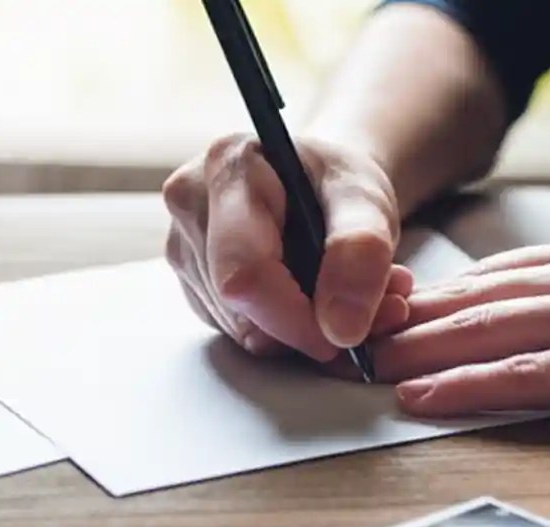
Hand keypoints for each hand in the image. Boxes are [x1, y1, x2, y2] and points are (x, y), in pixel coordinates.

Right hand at [163, 134, 413, 360]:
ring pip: (238, 328)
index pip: (245, 274)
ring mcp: (182, 245)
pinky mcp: (190, 279)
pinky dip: (279, 329)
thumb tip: (341, 327)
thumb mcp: (366, 198)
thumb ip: (362, 251)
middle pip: (239, 308)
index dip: (296, 320)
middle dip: (306, 325)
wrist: (315, 176)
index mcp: (227, 170)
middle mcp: (189, 204)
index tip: (342, 334)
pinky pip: (235, 329)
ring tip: (340, 294)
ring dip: (297, 330)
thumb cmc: (333, 180)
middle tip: (367, 307)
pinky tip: (305, 298)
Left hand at [374, 229, 549, 425]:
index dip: (423, 298)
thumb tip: (535, 313)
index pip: (487, 275)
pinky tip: (424, 398)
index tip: (375, 314)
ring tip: (359, 371)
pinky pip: (530, 375)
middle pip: (470, 299)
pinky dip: (467, 386)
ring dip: (414, 352)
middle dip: (400, 323)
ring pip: (484, 331)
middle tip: (341, 344)